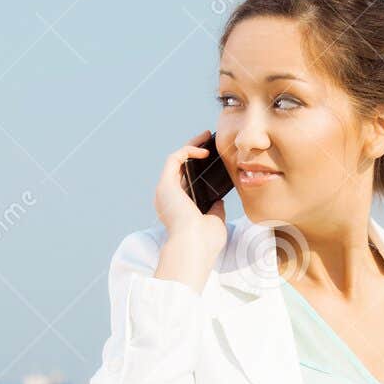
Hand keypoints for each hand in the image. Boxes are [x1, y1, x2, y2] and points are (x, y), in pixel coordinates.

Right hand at [154, 129, 227, 255]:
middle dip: (193, 151)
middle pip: (180, 168)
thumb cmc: (204, 242)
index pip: (186, 183)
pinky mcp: (165, 184)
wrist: (193, 247)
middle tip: (208, 140)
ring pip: (176, 160)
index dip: (197, 168)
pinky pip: (174, 159)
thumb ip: (214, 209)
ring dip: (191, 145)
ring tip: (206, 136)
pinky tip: (203, 150)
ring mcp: (164, 191)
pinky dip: (188, 150)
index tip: (211, 158)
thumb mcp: (214, 222)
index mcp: (177, 209)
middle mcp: (168, 199)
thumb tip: (218, 199)